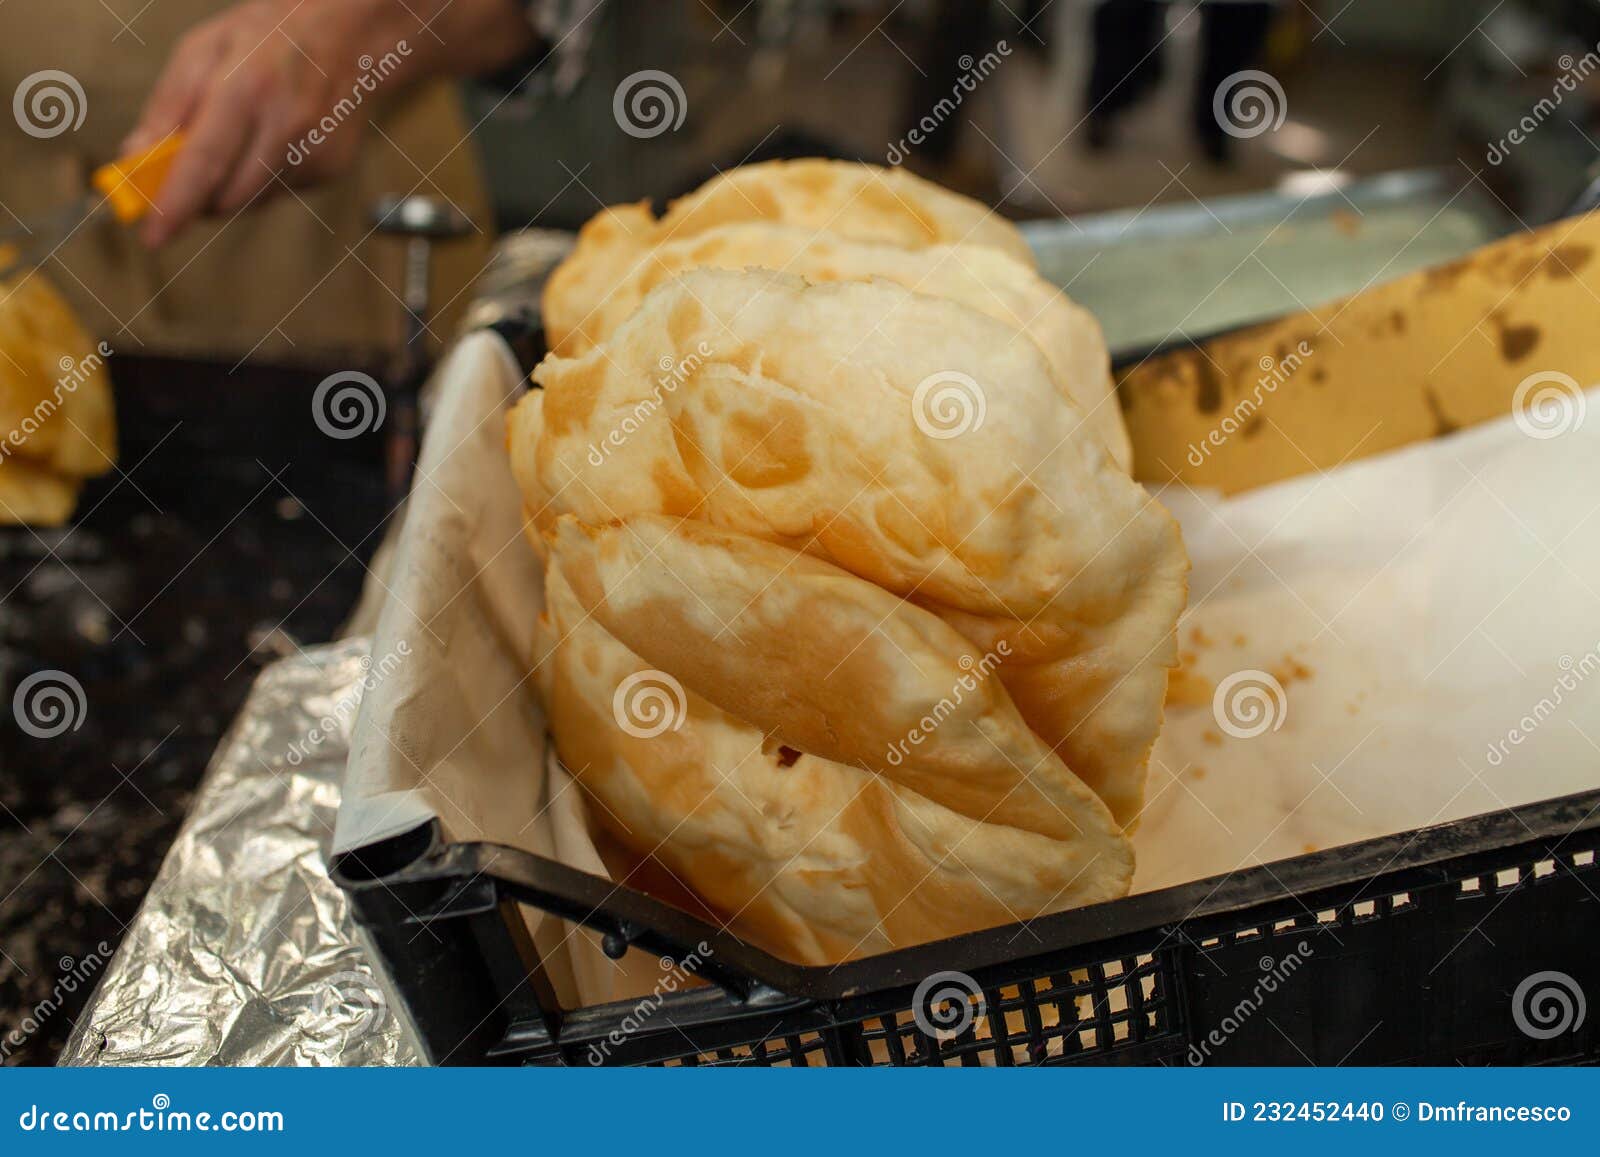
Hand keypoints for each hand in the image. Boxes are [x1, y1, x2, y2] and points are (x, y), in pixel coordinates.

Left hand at [123, 0, 536, 245]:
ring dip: (228, 187)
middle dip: (196, 199)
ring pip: (252, 200)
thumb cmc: (270, 36)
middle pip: (228, 194)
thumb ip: (168, 105)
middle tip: (177, 185)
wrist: (350, 35)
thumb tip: (135, 156)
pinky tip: (270, 142)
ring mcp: (315, 151)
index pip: (205, 160)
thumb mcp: (204, 49)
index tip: (152, 237)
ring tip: (236, 141)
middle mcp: (287, 124)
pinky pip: (278, 193)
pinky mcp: (331, 169)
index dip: (176, 204)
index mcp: (248, 86)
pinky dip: (260, 180)